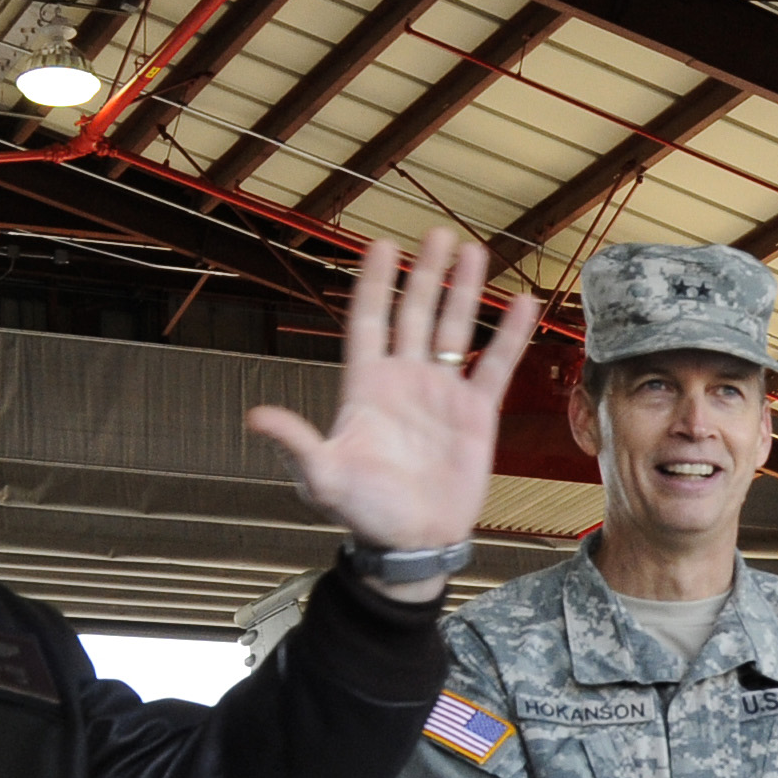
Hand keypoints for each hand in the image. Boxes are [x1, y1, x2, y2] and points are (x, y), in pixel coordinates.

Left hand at [247, 230, 540, 592]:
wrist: (411, 543)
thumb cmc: (363, 511)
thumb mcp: (323, 477)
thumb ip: (296, 444)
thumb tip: (256, 419)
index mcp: (366, 387)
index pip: (369, 321)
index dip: (375, 283)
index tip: (382, 245)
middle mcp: (404, 381)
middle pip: (413, 313)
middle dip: (424, 273)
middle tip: (436, 234)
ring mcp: (440, 394)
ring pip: (452, 329)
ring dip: (462, 291)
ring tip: (473, 252)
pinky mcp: (474, 414)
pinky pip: (493, 366)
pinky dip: (507, 335)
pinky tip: (521, 303)